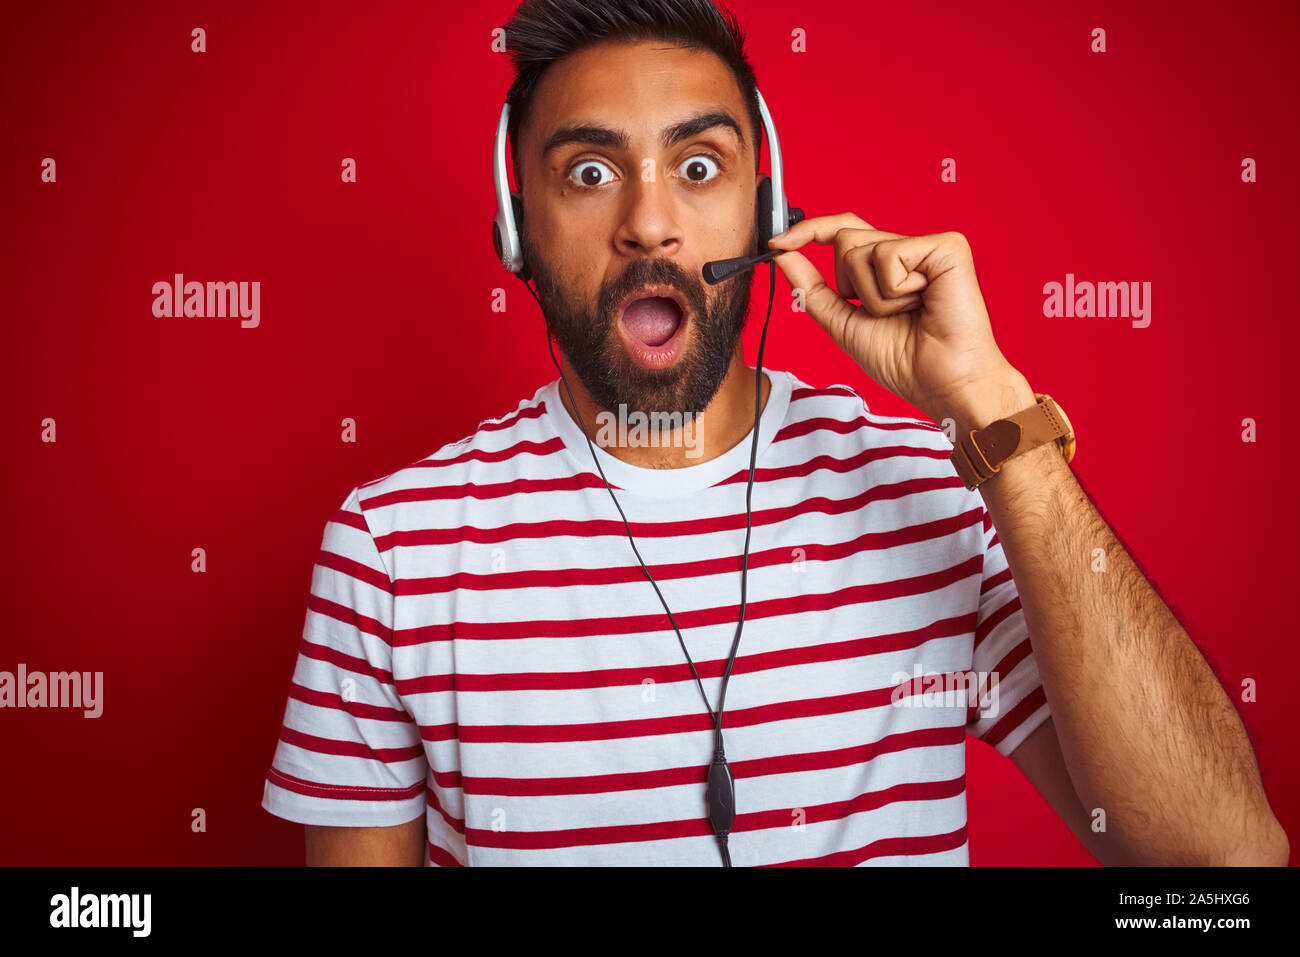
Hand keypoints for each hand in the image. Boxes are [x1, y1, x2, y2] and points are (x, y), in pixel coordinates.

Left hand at [767, 213, 1030, 427]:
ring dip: (873, 296)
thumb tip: (781, 255)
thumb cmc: (905, 361)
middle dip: (850, 286)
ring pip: (860, 249)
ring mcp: (928, 246)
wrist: (942, 383)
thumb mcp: (843, 323)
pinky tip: (923, 303)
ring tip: (907, 312)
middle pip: (844, 240)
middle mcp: (908, 250)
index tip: (777, 244)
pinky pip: (888, 255)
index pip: (842, 232)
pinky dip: (894, 291)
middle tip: (886, 313)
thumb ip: (813, 289)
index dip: (809, 231)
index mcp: (888, 266)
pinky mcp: (947, 246)